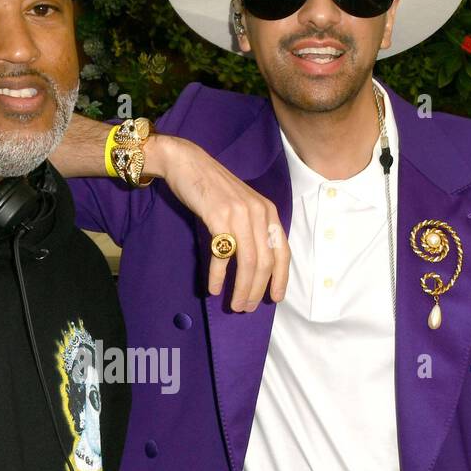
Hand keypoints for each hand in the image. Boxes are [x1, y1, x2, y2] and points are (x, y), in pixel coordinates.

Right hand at [150, 133, 289, 311]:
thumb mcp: (242, 206)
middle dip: (257, 289)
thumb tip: (256, 265)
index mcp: (268, 211)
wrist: (188, 164)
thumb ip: (253, 229)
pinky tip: (213, 288)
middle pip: (265, 261)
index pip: (282, 251)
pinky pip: (223, 254)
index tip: (275, 299)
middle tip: (246, 307)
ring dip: (242, 288)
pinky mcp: (218, 216)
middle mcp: (258, 212)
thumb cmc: (214, 188)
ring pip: (248, 261)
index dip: (281, 278)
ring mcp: (239, 214)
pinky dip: (218, 275)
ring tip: (235, 304)